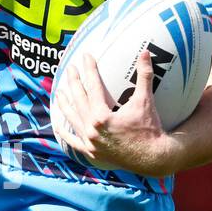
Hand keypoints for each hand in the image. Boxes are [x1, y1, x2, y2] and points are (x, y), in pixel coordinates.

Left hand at [54, 50, 174, 174]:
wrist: (153, 158)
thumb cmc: (150, 129)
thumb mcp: (146, 101)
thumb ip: (144, 75)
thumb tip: (145, 52)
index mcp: (102, 116)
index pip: (92, 87)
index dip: (89, 69)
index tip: (86, 56)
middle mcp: (91, 130)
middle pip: (78, 100)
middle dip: (73, 82)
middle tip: (70, 68)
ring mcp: (89, 143)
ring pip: (71, 119)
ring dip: (64, 104)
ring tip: (59, 92)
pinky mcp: (91, 153)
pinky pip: (73, 142)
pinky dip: (65, 133)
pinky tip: (58, 124)